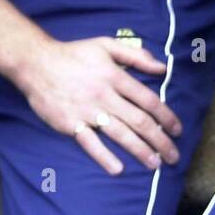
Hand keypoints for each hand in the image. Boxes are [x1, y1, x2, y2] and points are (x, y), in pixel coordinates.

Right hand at [15, 37, 182, 175]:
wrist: (37, 63)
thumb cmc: (74, 54)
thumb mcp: (106, 45)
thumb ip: (136, 55)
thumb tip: (162, 68)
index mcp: (115, 76)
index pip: (148, 100)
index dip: (166, 116)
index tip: (177, 130)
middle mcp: (104, 95)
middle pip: (139, 121)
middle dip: (160, 140)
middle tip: (173, 156)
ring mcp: (87, 111)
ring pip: (120, 134)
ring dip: (140, 151)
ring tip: (154, 164)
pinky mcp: (70, 123)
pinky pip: (90, 143)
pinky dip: (104, 157)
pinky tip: (118, 169)